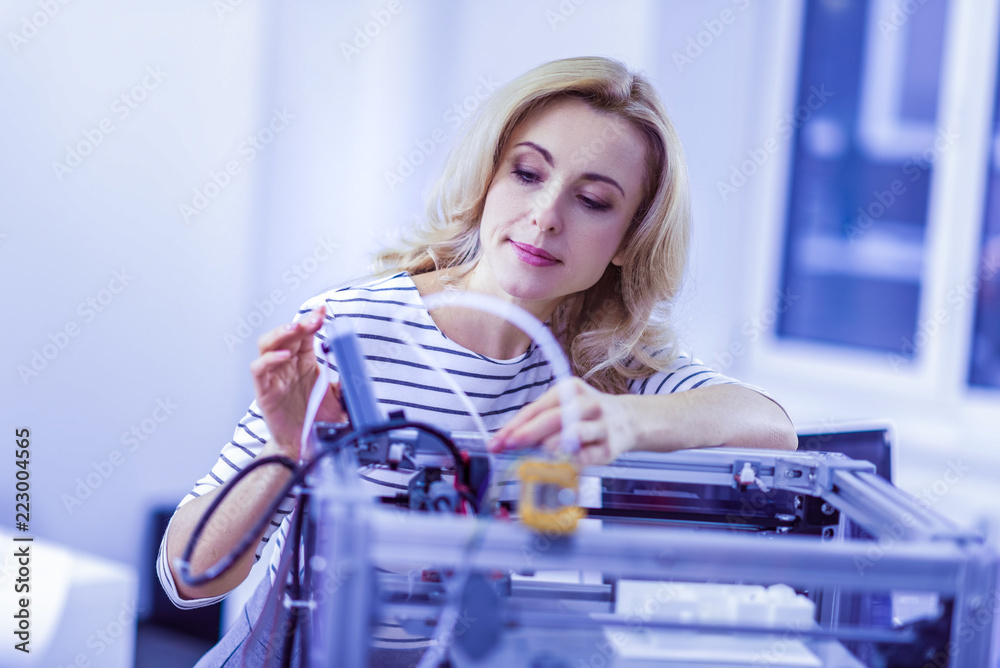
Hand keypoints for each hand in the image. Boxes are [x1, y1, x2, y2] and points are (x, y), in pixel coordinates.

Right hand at [250, 306, 347, 457]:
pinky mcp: (264, 391)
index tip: (323, 310)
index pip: (305, 334)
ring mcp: (273, 376)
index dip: (312, 320)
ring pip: (267, 345)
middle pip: (286, 334)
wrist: (305, 445)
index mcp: (303, 362)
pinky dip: (269, 359)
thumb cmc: (316, 419)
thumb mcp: (339, 399)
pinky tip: (284, 357)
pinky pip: (259, 369)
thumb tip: (358, 373)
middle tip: (314, 318)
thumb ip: (347, 384)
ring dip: (280, 334)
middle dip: (300, 323)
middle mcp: (287, 365)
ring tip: (295, 329)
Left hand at [487, 377, 635, 465]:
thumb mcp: (564, 407)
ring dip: (550, 447)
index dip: (514, 426)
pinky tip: (559, 465)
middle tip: (508, 446)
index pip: (536, 408)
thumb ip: (538, 422)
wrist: (629, 420)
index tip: (497, 441)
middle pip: (552, 418)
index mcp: (570, 389)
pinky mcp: (610, 448)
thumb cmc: (587, 415)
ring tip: (538, 454)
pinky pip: (584, 458)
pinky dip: (569, 462)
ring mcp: (601, 426)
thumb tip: (507, 441)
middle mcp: (587, 404)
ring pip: (572, 435)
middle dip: (526, 434)